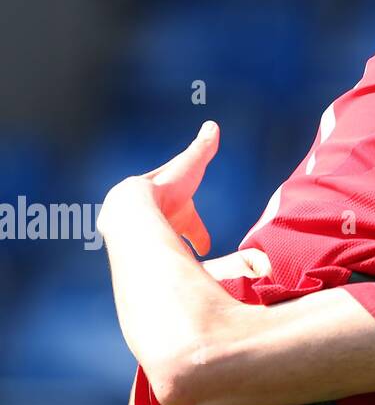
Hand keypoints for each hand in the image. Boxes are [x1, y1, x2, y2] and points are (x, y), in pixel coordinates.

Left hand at [105, 121, 218, 255]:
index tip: (205, 248)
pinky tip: (158, 279)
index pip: (191, 222)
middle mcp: (158, 218)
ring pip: (160, 246)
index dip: (198, 234)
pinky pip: (150, 261)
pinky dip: (157, 268)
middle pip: (172, 232)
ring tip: (173, 268)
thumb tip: (212, 125)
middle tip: (190, 253)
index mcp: (174, 202)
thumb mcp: (191, 164)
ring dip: (167, 254)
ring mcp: (146, 234)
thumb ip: (203, 147)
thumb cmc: (165, 186)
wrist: (133, 207)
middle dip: (179, 239)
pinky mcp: (138, 248)